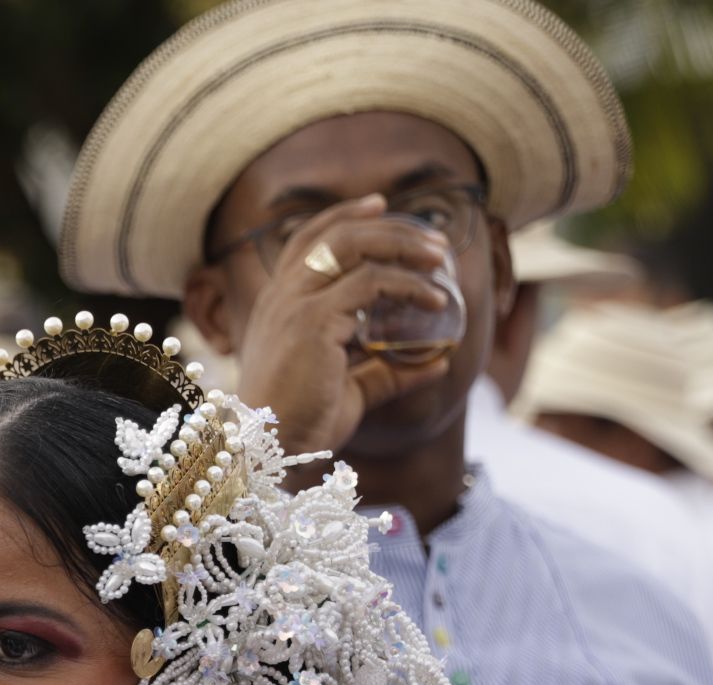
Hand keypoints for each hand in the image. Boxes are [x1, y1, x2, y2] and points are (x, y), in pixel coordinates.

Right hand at [231, 196, 457, 456]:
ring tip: (439, 261)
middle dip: (389, 227)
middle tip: (433, 242)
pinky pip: (371, 283)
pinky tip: (434, 300)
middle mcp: (282, 295)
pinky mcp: (314, 321)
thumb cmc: (302, 426)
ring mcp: (295, 304)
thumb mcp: (352, 391)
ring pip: (353, 246)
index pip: (307, 239)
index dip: (343, 215)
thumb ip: (388, 372)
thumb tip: (438, 363)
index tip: (381, 205)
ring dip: (404, 246)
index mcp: (279, 304)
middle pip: (335, 232)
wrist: (272, 451)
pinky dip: (409, 286)